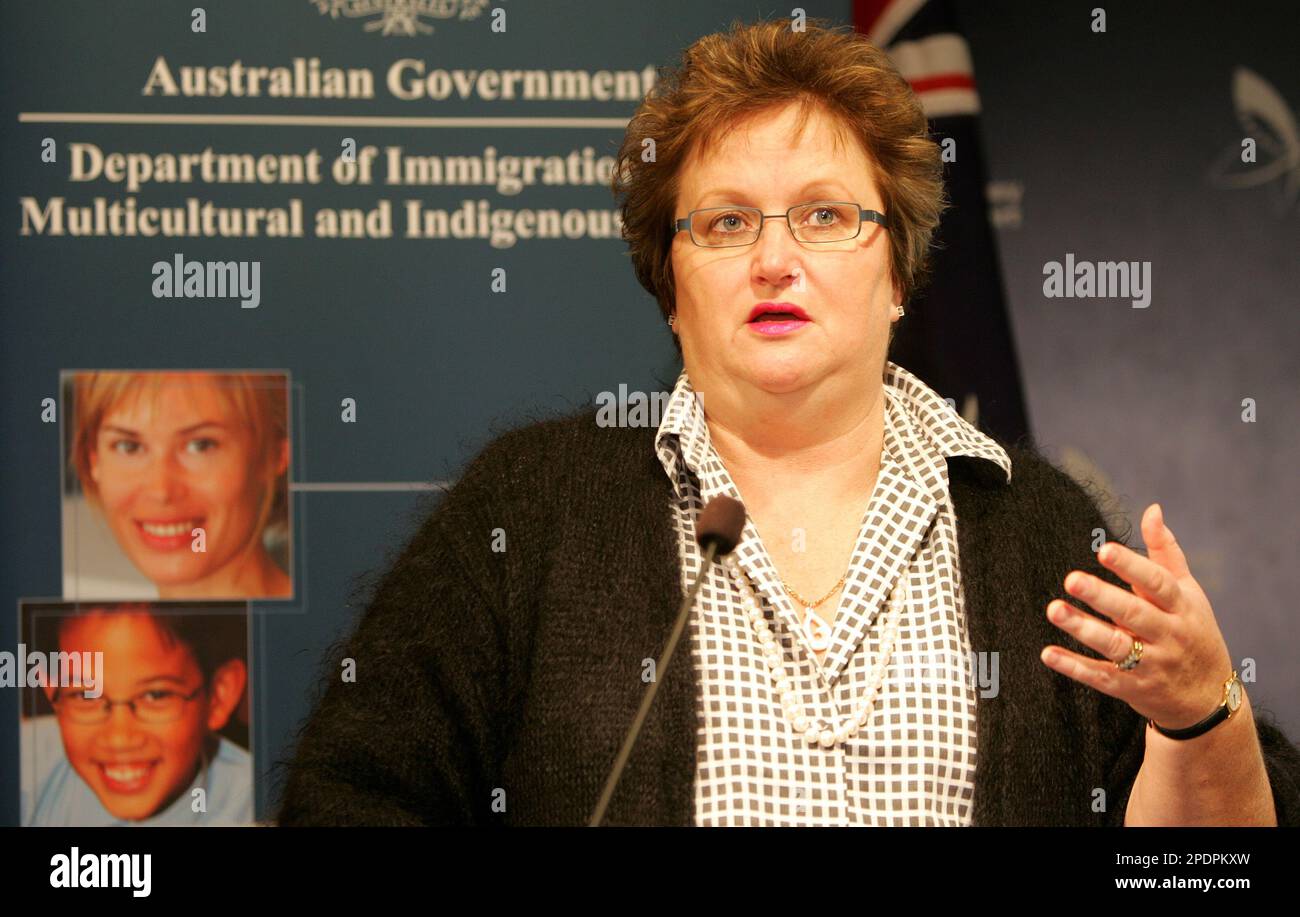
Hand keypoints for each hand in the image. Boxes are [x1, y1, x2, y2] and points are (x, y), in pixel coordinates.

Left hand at [1039, 503, 1234, 729]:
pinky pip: (1102, 677)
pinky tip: (1048, 653)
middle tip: (1071, 579)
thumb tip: (1152, 510)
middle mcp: (1169, 635)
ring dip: (1083, 629)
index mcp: (1181, 607)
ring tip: (1053, 610)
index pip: (1157, 584)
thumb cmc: (1193, 632)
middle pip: (1134, 614)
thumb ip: (1165, 552)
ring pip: (1116, 646)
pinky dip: (1075, 667)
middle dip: (1103, 597)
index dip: (1132, 567)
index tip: (1105, 550)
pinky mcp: (1133, 688)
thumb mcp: (1188, 592)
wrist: (1210, 699)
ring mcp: (1151, 664)